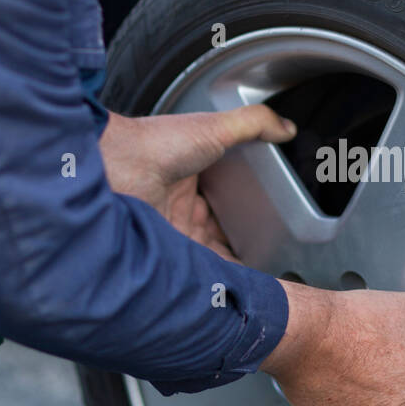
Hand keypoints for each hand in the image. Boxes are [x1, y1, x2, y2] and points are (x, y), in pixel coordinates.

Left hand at [99, 105, 295, 258]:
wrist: (119, 168)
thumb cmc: (157, 143)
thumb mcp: (215, 126)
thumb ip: (254, 123)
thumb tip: (285, 127)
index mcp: (196, 169)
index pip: (228, 190)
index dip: (249, 201)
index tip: (271, 212)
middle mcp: (185, 199)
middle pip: (222, 223)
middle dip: (243, 237)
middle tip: (272, 248)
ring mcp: (177, 225)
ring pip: (214, 248)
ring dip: (235, 259)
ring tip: (264, 270)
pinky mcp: (172, 247)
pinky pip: (203, 266)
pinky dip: (221, 275)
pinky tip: (241, 282)